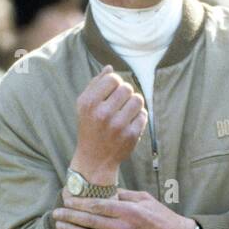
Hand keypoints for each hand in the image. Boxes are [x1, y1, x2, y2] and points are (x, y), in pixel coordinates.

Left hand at [53, 189, 196, 228]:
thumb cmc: (161, 217)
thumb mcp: (144, 198)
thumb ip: (123, 195)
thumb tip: (103, 191)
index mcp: (127, 210)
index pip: (96, 205)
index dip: (78, 203)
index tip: (66, 200)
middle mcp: (122, 227)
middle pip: (89, 220)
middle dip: (69, 216)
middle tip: (55, 213)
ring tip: (59, 226)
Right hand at [72, 65, 147, 181]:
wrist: (94, 160)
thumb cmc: (90, 127)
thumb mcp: (85, 106)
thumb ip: (95, 85)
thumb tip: (109, 68)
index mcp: (89, 103)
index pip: (113, 78)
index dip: (115, 83)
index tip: (113, 92)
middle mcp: (102, 114)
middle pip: (127, 88)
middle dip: (126, 93)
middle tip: (121, 103)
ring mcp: (117, 126)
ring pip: (138, 100)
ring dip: (134, 104)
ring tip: (127, 112)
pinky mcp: (130, 136)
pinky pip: (144, 115)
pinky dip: (139, 118)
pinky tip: (130, 123)